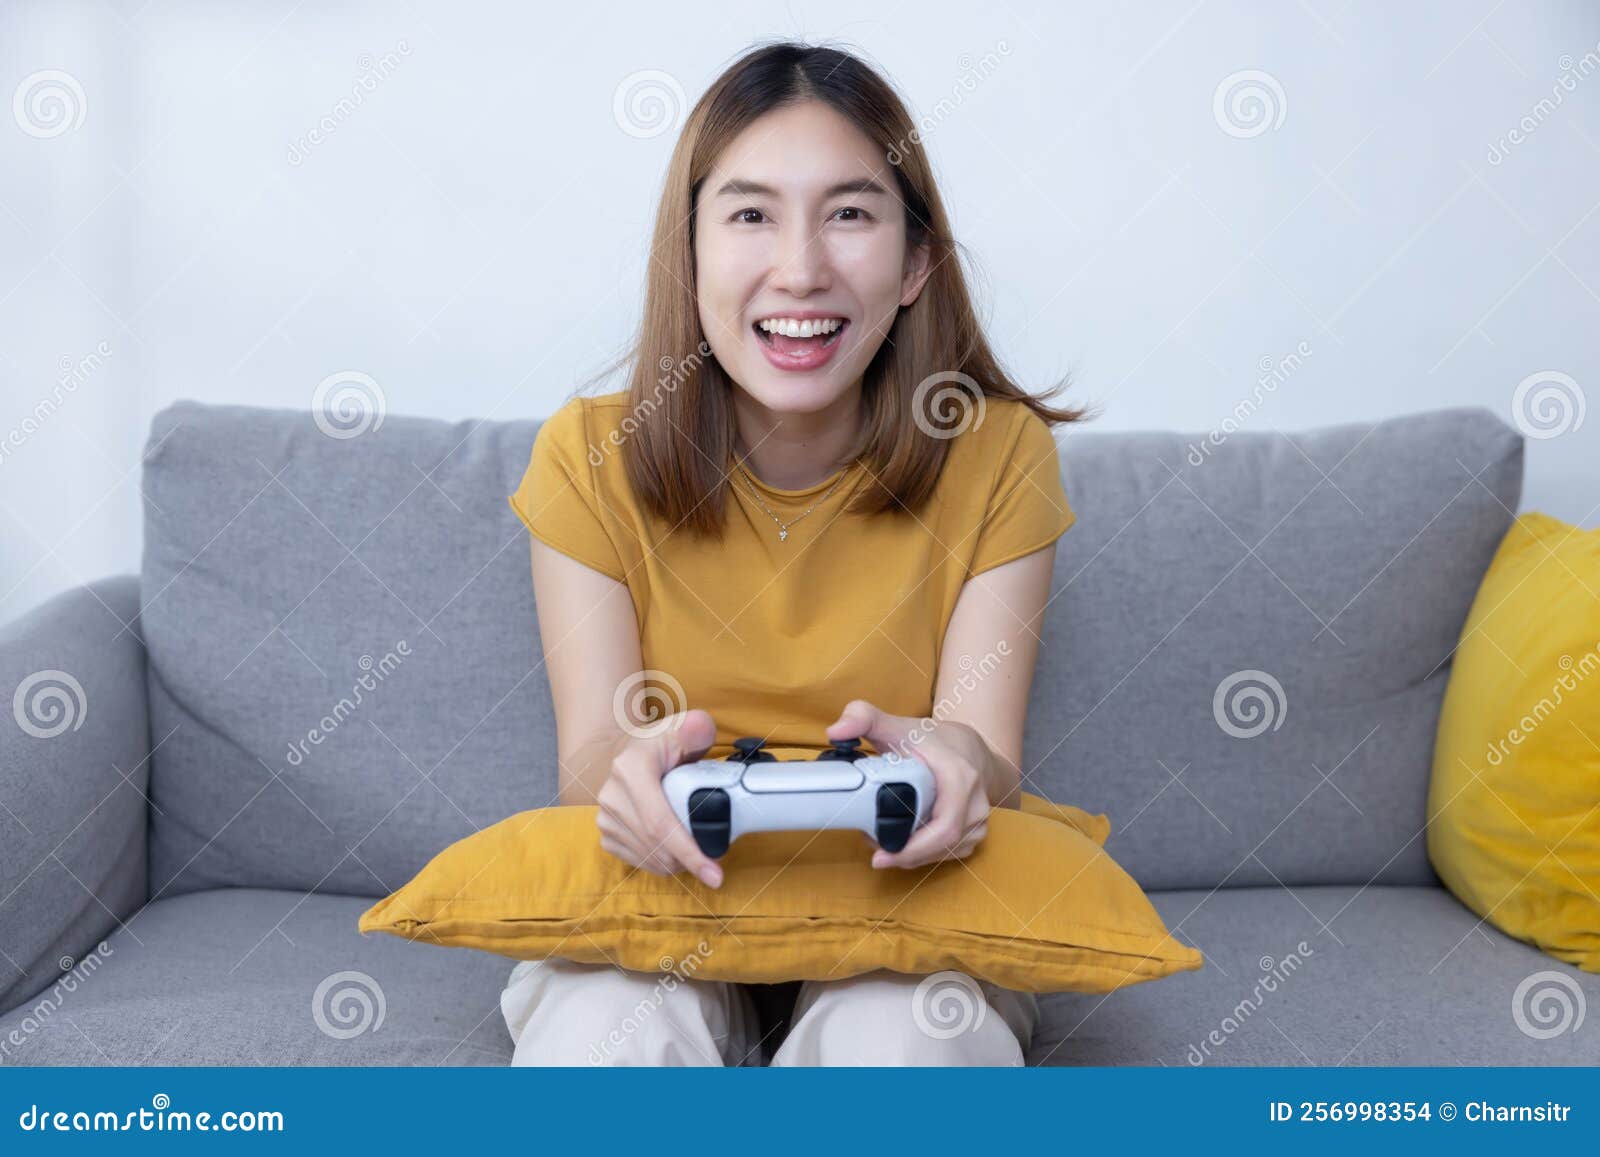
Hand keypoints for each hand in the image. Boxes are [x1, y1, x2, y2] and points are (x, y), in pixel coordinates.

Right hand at [594, 708, 723, 888]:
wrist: (630, 753)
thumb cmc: (661, 745)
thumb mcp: (681, 729)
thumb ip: (696, 728)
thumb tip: (699, 731)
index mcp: (630, 770)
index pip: (661, 823)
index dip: (690, 852)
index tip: (715, 874)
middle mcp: (612, 796)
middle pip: (656, 846)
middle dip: (689, 862)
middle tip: (715, 864)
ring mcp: (605, 818)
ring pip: (649, 858)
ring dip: (677, 865)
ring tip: (698, 856)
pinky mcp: (606, 834)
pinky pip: (638, 861)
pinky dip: (661, 864)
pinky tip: (676, 855)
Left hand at [825, 699, 992, 870]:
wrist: (968, 747)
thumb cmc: (932, 739)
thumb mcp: (896, 725)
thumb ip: (862, 718)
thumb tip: (835, 732)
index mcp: (960, 778)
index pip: (943, 827)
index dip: (912, 848)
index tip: (880, 854)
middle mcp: (975, 803)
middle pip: (941, 846)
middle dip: (905, 854)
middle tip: (874, 851)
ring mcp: (979, 821)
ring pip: (945, 853)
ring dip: (914, 856)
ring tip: (884, 844)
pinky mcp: (975, 832)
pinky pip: (950, 853)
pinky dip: (925, 854)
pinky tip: (906, 846)